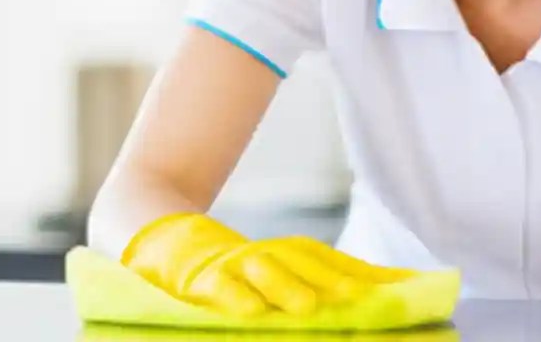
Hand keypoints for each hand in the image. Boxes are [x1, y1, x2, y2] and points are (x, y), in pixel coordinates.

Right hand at [121, 212, 415, 316]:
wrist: (147, 226)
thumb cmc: (214, 264)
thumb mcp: (259, 270)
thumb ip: (301, 279)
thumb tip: (372, 292)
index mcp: (276, 254)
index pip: (322, 260)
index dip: (355, 272)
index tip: (393, 289)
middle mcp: (256, 255)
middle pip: (299, 262)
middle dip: (329, 280)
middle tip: (360, 299)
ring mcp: (224, 264)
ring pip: (260, 270)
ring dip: (284, 286)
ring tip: (308, 307)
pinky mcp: (190, 277)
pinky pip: (213, 287)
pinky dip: (231, 297)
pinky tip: (248, 313)